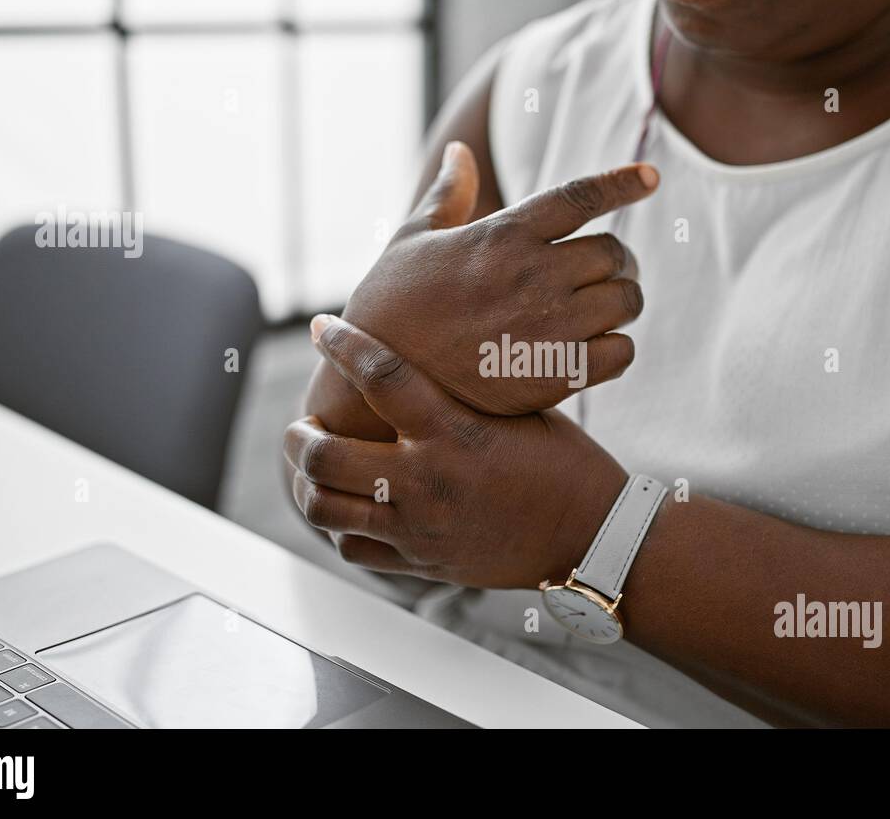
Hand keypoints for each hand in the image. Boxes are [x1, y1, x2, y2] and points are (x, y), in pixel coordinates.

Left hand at [284, 316, 627, 588]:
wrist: (590, 535)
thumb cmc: (563, 465)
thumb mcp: (519, 412)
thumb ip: (462, 394)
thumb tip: (425, 355)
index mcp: (455, 431)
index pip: (380, 375)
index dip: (343, 344)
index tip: (322, 328)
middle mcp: (428, 479)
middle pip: (326, 453)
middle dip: (300, 433)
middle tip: (302, 424)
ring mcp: (419, 527)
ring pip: (326, 507)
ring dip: (307, 481)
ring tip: (312, 467)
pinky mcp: (422, 562)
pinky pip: (353, 548)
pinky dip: (339, 527)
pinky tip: (347, 509)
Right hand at [342, 141, 658, 415]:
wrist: (374, 383)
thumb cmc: (388, 306)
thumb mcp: (410, 240)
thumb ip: (448, 195)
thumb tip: (458, 151)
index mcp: (502, 235)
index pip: (580, 198)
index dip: (622, 184)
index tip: (650, 180)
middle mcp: (531, 276)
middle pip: (614, 253)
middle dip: (619, 262)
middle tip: (610, 273)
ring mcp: (546, 327)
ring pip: (625, 302)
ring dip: (623, 303)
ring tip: (607, 310)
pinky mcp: (552, 377)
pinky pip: (620, 353)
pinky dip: (618, 348)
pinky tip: (598, 349)